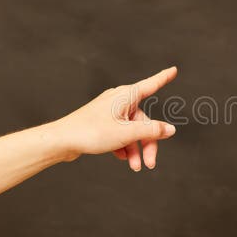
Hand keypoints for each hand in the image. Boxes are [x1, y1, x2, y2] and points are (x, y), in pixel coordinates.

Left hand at [52, 67, 177, 169]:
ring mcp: (110, 112)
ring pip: (132, 130)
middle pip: (143, 121)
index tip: (174, 69)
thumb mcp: (126, 133)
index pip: (151, 85)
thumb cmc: (90, 132)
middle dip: (148, 143)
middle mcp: (119, 100)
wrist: (61, 141)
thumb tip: (171, 129)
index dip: (164, 78)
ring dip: (136, 149)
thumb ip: (151, 131)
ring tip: (134, 166)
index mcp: (126, 96)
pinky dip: (124, 146)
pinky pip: (120, 133)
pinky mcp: (102, 122)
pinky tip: (122, 158)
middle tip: (150, 163)